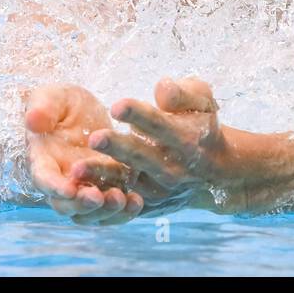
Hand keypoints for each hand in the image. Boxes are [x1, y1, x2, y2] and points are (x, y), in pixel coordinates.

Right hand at [24, 84, 144, 224]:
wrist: (82, 109)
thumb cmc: (61, 102)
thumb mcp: (52, 97)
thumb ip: (42, 107)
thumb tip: (33, 120)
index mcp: (44, 160)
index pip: (44, 178)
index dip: (54, 186)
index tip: (68, 188)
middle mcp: (62, 179)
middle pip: (66, 204)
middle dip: (81, 204)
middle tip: (98, 198)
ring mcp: (84, 186)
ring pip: (89, 212)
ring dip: (105, 211)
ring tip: (123, 200)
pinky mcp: (106, 186)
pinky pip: (111, 208)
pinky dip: (122, 210)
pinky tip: (137, 201)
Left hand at [93, 78, 250, 213]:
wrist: (217, 172)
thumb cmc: (201, 126)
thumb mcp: (203, 102)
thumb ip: (184, 93)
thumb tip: (161, 88)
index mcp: (187, 139)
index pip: (160, 125)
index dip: (139, 115)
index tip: (117, 105)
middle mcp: (174, 167)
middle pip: (143, 156)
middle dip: (118, 148)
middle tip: (95, 137)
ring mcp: (160, 189)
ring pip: (128, 183)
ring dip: (103, 176)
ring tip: (77, 169)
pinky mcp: (148, 205)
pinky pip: (123, 202)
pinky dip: (102, 197)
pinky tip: (79, 188)